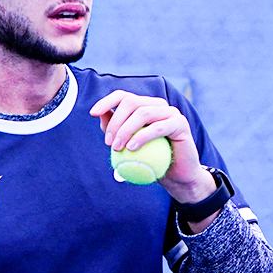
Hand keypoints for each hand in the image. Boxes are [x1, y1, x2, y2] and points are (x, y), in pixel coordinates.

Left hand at [88, 90, 215, 205]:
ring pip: (143, 113)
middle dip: (115, 122)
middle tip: (109, 143)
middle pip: (131, 102)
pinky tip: (132, 148)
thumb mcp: (127, 146)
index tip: (92, 113)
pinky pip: (159, 127)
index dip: (106, 101)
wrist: (177, 176)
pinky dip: (142, 136)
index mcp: (145, 106)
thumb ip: (114, 129)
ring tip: (117, 148)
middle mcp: (158, 105)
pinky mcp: (180, 124)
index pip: (123, 96)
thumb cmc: (151, 162)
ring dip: (125, 130)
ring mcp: (171, 113)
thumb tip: (99, 114)